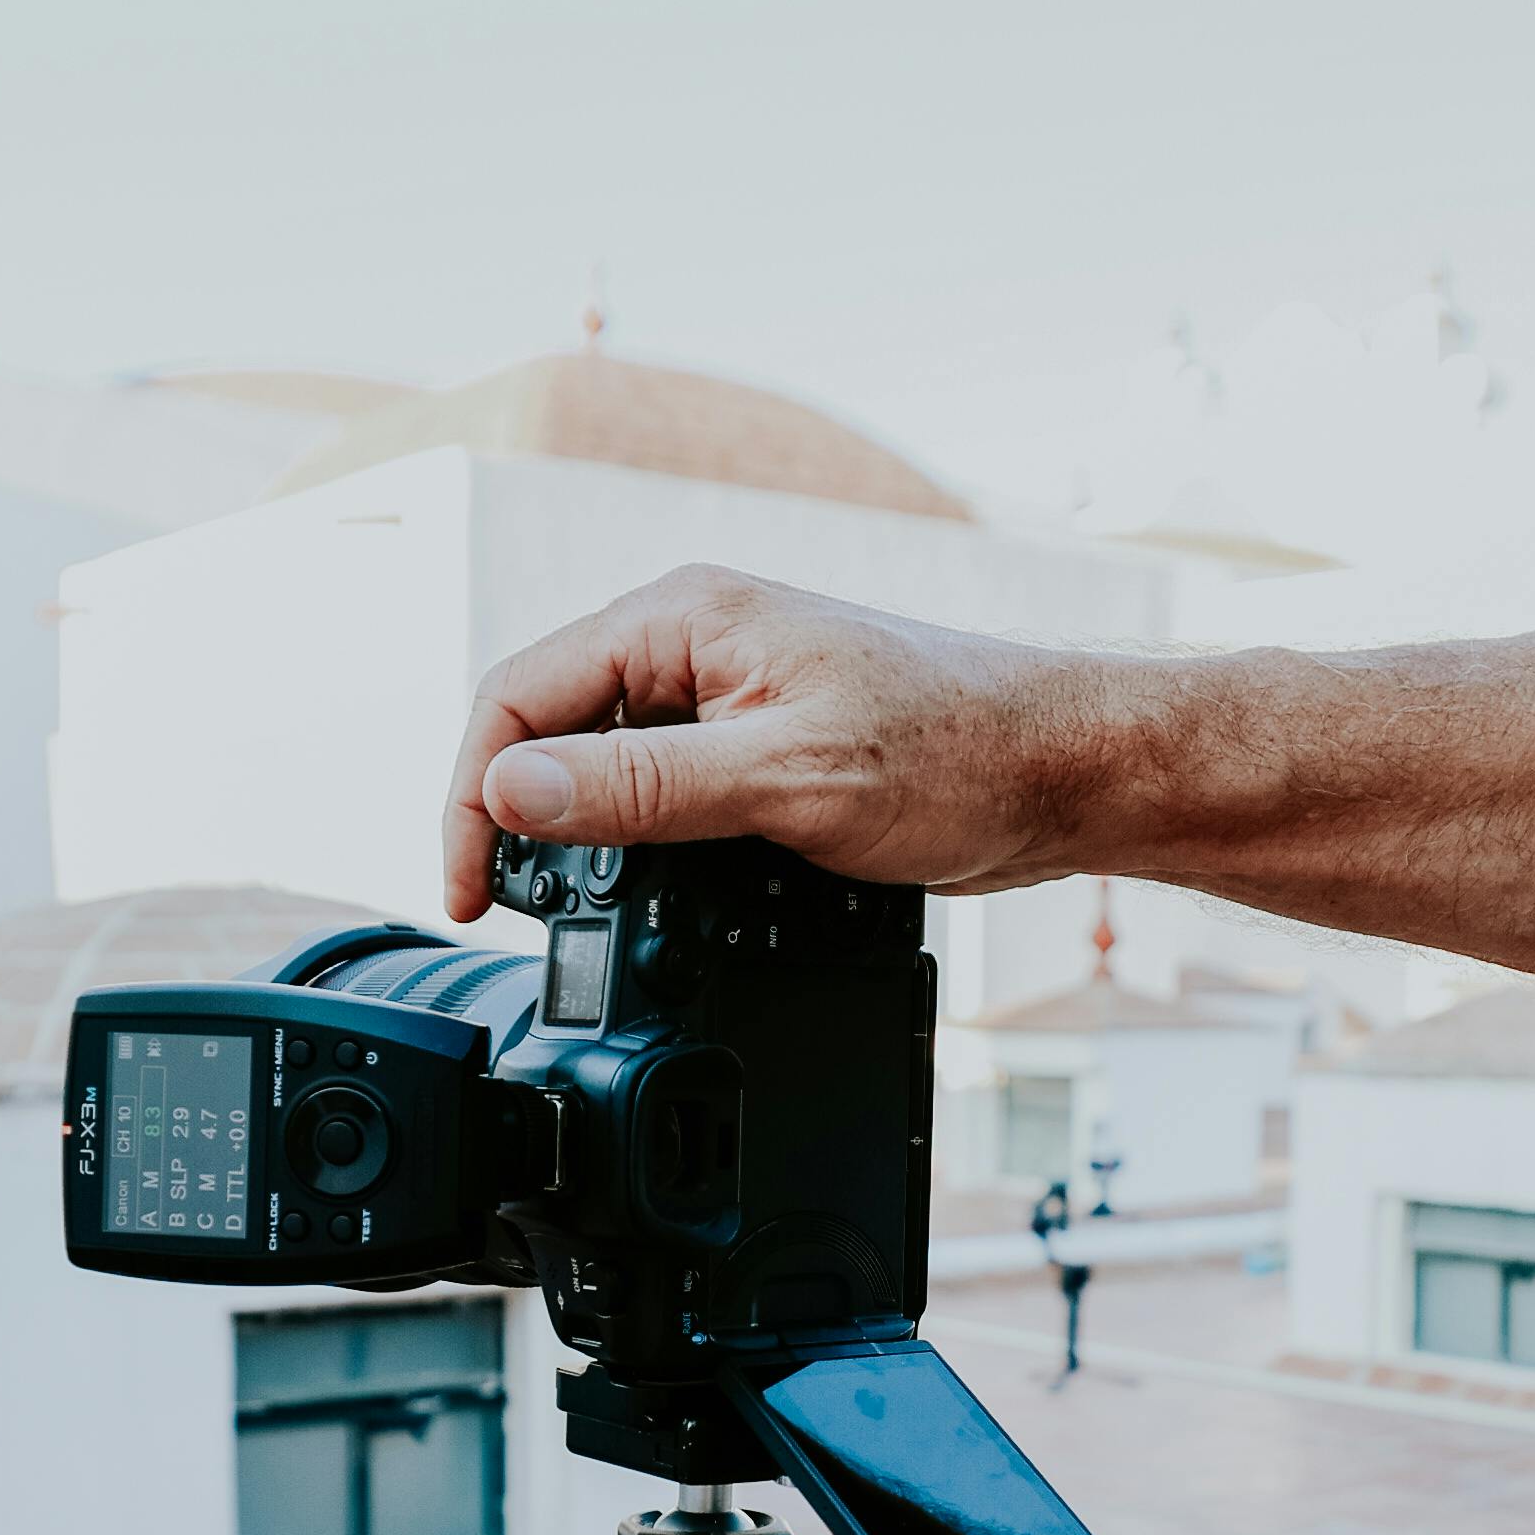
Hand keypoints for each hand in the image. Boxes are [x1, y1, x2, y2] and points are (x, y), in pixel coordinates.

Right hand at [442, 565, 1104, 919]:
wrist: (1063, 772)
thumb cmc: (957, 750)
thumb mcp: (786, 778)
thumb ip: (643, 788)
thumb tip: (514, 792)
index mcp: (683, 617)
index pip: (517, 696)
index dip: (472, 796)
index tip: (471, 888)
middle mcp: (693, 644)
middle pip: (549, 731)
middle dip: (520, 821)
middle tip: (512, 914)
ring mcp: (725, 696)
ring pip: (605, 768)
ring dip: (584, 841)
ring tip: (579, 916)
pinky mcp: (757, 746)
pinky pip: (664, 794)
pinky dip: (646, 852)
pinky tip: (658, 901)